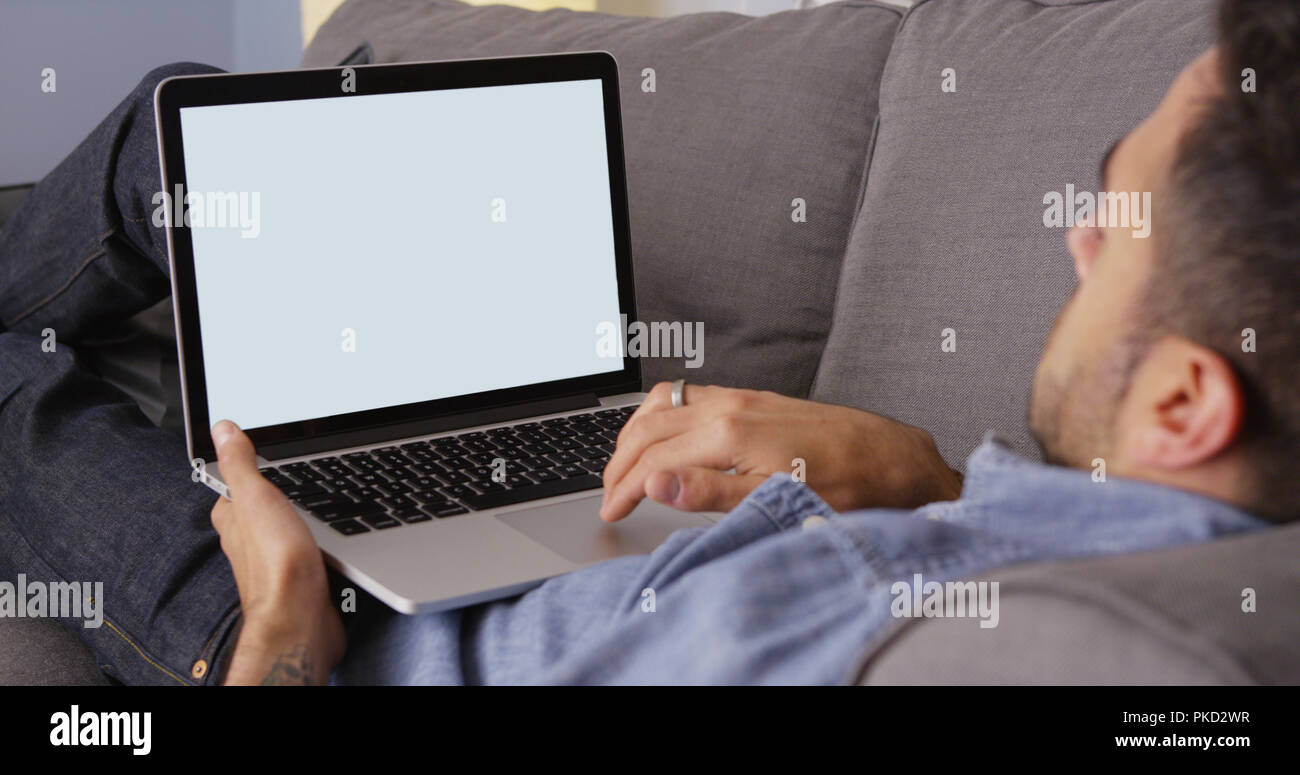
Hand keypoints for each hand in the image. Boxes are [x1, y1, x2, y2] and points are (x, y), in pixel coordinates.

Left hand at [209, 420, 343, 684]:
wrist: (301, 617)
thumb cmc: (276, 563)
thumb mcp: (254, 498)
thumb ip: (239, 462)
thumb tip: (221, 427)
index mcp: (232, 518)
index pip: (232, 486)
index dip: (247, 470)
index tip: (263, 454)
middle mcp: (246, 541)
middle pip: (258, 508)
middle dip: (276, 494)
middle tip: (297, 476)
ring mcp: (273, 560)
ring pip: (284, 529)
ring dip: (299, 519)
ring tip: (319, 504)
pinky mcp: (299, 578)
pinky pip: (307, 550)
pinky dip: (316, 542)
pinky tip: (330, 540)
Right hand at [600, 383, 961, 521]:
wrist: (890, 457)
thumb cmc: (845, 485)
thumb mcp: (777, 500)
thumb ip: (710, 494)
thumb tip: (656, 487)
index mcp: (729, 434)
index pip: (654, 461)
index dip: (625, 490)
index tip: (611, 512)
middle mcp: (729, 407)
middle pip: (649, 429)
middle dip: (619, 463)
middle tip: (608, 496)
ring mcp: (739, 397)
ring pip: (662, 405)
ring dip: (634, 434)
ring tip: (624, 466)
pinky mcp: (751, 397)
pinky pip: (687, 394)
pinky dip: (660, 413)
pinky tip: (662, 431)